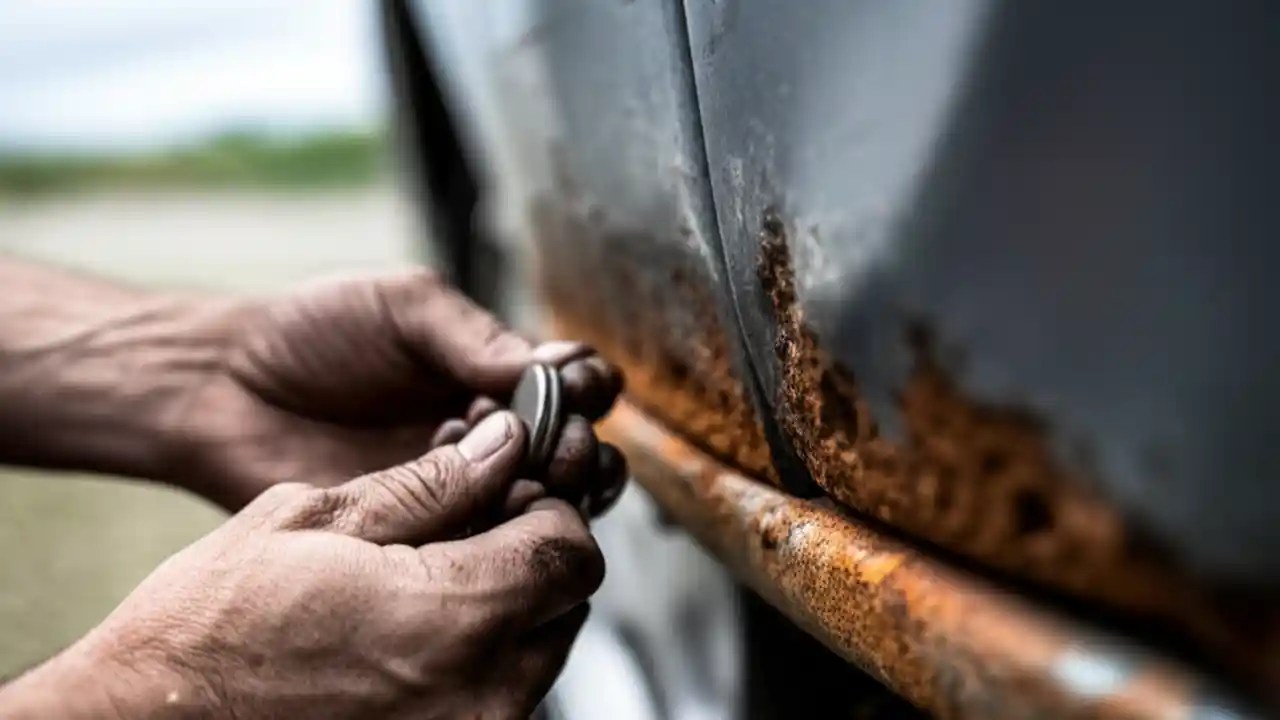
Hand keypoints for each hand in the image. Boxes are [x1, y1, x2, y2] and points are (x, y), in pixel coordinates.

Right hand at [0, 413, 601, 718]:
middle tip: (466, 534)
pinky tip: (411, 638)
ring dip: (507, 608)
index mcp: (452, 618)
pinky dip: (478, 660)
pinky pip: (500, 698)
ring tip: (428, 586)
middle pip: (566, 603)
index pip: (571, 550)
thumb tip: (502, 445)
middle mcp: (478, 692)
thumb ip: (429, 484)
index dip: (546, 509)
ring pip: (539, 653)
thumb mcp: (312, 518)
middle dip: (531, 556)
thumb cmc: (207, 627)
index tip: (506, 494)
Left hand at [170, 269, 625, 511]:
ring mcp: (455, 487)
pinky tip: (482, 506)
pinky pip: (478, 541)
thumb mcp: (403, 305)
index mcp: (488, 373)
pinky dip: (497, 527)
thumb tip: (542, 369)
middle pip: (572, 452)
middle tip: (558, 442)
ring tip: (529, 475)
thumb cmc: (310, 332)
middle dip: (581, 447)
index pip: (569, 383)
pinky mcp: (420, 532)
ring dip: (553, 491)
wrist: (226, 388)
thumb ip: (473, 334)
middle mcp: (484, 434)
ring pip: (537, 504)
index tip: (572, 383)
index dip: (584, 384)